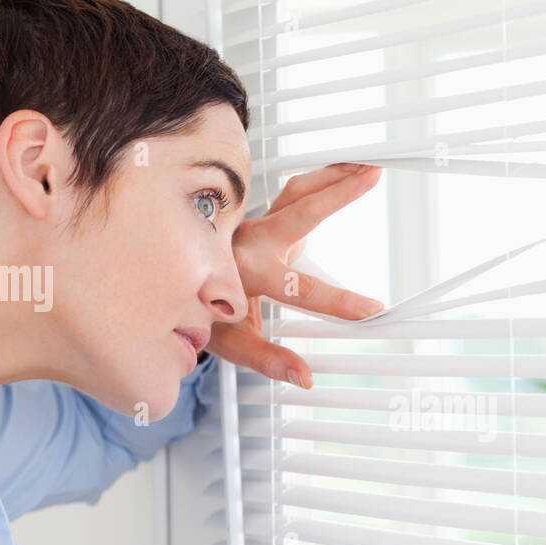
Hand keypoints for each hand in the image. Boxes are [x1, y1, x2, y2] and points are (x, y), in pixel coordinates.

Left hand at [205, 162, 383, 388]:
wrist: (172, 282)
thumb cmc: (199, 314)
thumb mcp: (229, 343)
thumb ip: (267, 359)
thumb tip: (304, 378)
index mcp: (240, 271)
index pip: (296, 288)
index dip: (335, 301)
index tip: (370, 310)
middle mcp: (248, 239)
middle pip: (299, 211)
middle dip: (338, 194)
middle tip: (372, 177)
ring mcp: (254, 223)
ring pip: (297, 191)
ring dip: (333, 176)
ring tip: (368, 166)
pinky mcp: (263, 217)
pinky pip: (294, 192)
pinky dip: (321, 179)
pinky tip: (345, 172)